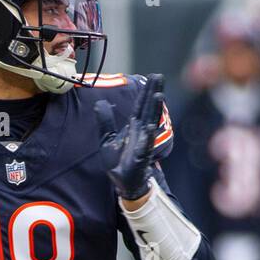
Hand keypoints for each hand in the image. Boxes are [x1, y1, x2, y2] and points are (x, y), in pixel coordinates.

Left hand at [94, 73, 163, 202]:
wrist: (123, 183)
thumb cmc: (118, 162)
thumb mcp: (106, 138)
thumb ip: (105, 121)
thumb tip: (100, 102)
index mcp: (133, 127)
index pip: (139, 105)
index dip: (144, 91)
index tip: (151, 77)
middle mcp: (141, 131)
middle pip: (147, 108)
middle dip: (153, 92)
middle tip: (159, 76)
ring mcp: (144, 141)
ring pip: (150, 121)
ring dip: (154, 108)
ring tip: (158, 93)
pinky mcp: (142, 154)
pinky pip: (147, 140)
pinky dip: (150, 131)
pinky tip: (152, 124)